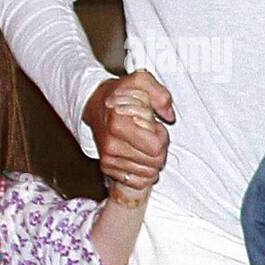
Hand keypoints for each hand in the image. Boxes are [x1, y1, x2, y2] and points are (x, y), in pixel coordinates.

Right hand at [83, 70, 173, 194]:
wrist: (95, 104)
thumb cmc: (120, 94)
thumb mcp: (141, 81)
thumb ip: (160, 94)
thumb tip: (169, 116)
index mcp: (118, 124)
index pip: (156, 147)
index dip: (162, 136)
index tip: (154, 126)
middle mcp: (111, 145)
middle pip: (155, 162)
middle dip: (160, 149)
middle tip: (151, 135)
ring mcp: (108, 159)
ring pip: (148, 173)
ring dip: (152, 160)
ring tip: (143, 143)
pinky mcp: (108, 169)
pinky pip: (138, 182)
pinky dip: (144, 172)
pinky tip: (140, 156)